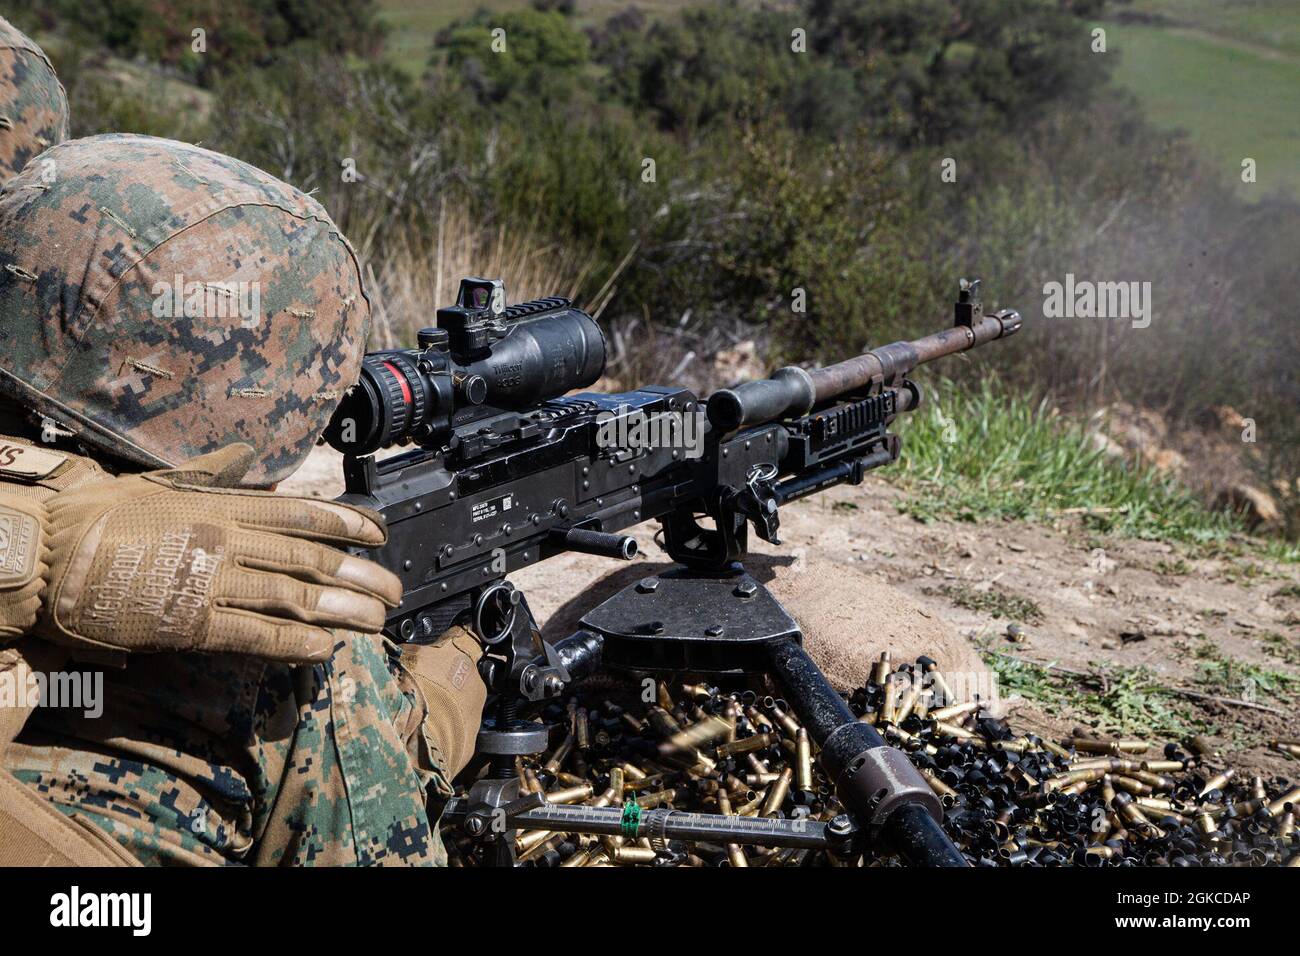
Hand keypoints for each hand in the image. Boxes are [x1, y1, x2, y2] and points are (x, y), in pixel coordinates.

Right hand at [0, 444, 401, 661]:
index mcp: (221, 504)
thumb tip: (245, 451)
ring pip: (294, 595)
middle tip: (393, 591)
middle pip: (309, 558)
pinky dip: (295, 642)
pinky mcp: (190, 622)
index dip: (346, 523)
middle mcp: (226, 539)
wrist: (48, 554)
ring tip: (377, 621)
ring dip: (342, 610)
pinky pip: (256, 633)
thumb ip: (212, 470)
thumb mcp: (162, 480)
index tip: (380, 534)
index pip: (300, 512)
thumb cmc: (99, 514)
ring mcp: (210, 580)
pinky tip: (326, 648)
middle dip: (359, 576)